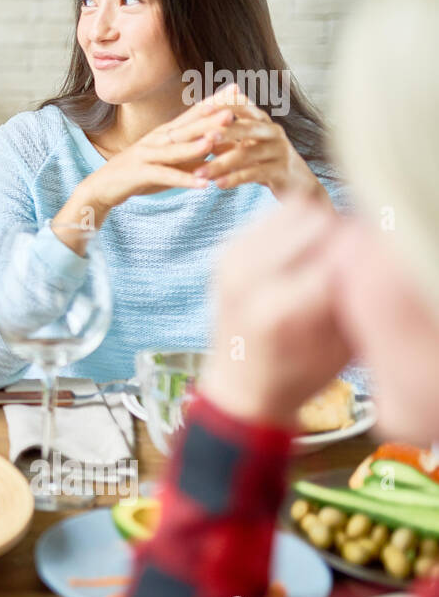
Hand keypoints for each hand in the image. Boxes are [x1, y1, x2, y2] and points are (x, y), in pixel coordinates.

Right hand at [55, 90, 232, 237]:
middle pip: (186, 128)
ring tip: (216, 141)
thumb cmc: (142, 172)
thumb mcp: (171, 160)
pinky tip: (202, 185)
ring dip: (195, 145)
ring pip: (174, 149)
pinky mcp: (140, 173)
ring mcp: (147, 155)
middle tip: (232, 111)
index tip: (238, 92)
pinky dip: (183, 180)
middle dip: (209, 120)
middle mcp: (157, 139)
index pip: (193, 113)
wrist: (104, 186)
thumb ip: (194, 153)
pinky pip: (164, 176)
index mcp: (166, 133)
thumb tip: (224, 147)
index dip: (214, 102)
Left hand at [190, 85, 325, 200]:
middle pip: (248, 128)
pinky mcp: (281, 171)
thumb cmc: (262, 158)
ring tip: (200, 173)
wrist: (296, 181)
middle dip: (225, 131)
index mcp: (261, 120)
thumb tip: (193, 121)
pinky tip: (219, 184)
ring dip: (221, 164)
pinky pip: (255, 173)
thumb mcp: (244, 142)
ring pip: (248, 154)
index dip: (225, 106)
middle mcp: (272, 131)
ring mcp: (279, 151)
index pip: (244, 106)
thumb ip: (224, 131)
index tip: (201, 109)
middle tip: (204, 136)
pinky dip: (235, 179)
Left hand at [197, 198, 353, 426]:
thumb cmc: (300, 374)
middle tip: (348, 267)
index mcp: (282, 309)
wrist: (240, 386)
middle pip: (321, 222)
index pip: (341, 252)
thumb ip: (357, 294)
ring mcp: (233, 261)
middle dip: (343, 239)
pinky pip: (276, 215)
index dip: (364, 258)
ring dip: (320, 228)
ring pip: (300, 210)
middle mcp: (250, 278)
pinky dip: (296, 227)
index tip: (367, 275)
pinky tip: (299, 257)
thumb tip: (369, 249)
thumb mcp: (343, 346)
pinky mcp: (226, 250)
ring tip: (324, 261)